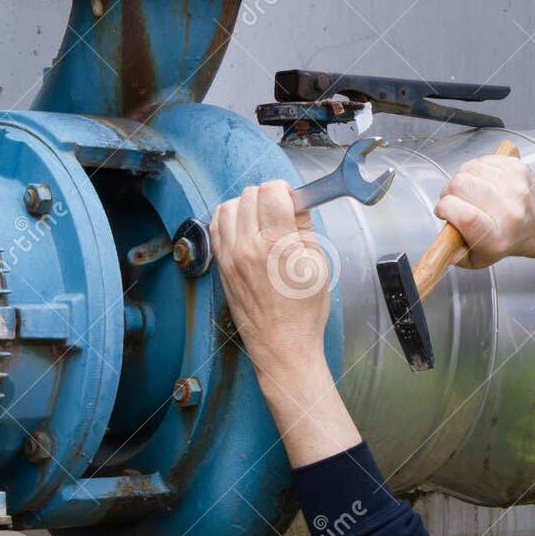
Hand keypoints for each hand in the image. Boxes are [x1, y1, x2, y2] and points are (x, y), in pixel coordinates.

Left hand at [210, 180, 360, 466]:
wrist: (282, 345)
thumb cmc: (304, 311)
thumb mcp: (319, 265)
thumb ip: (304, 228)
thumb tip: (297, 203)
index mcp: (277, 244)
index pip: (272, 191)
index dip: (285, 190)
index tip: (293, 201)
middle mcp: (248, 247)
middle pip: (249, 195)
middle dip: (267, 197)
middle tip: (280, 212)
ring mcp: (230, 257)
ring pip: (227, 207)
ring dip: (245, 206)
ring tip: (261, 220)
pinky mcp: (221, 266)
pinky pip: (215, 227)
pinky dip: (228, 221)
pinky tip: (243, 229)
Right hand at [432, 154, 534, 268]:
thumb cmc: (503, 240)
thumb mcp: (476, 259)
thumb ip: (454, 255)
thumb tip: (444, 245)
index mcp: (497, 238)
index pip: (466, 216)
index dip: (446, 209)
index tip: (443, 211)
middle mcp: (510, 211)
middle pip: (460, 185)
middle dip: (449, 192)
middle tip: (456, 201)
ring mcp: (515, 186)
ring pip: (468, 168)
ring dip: (462, 179)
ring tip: (471, 192)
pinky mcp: (517, 168)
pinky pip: (480, 160)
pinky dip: (475, 170)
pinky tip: (482, 182)